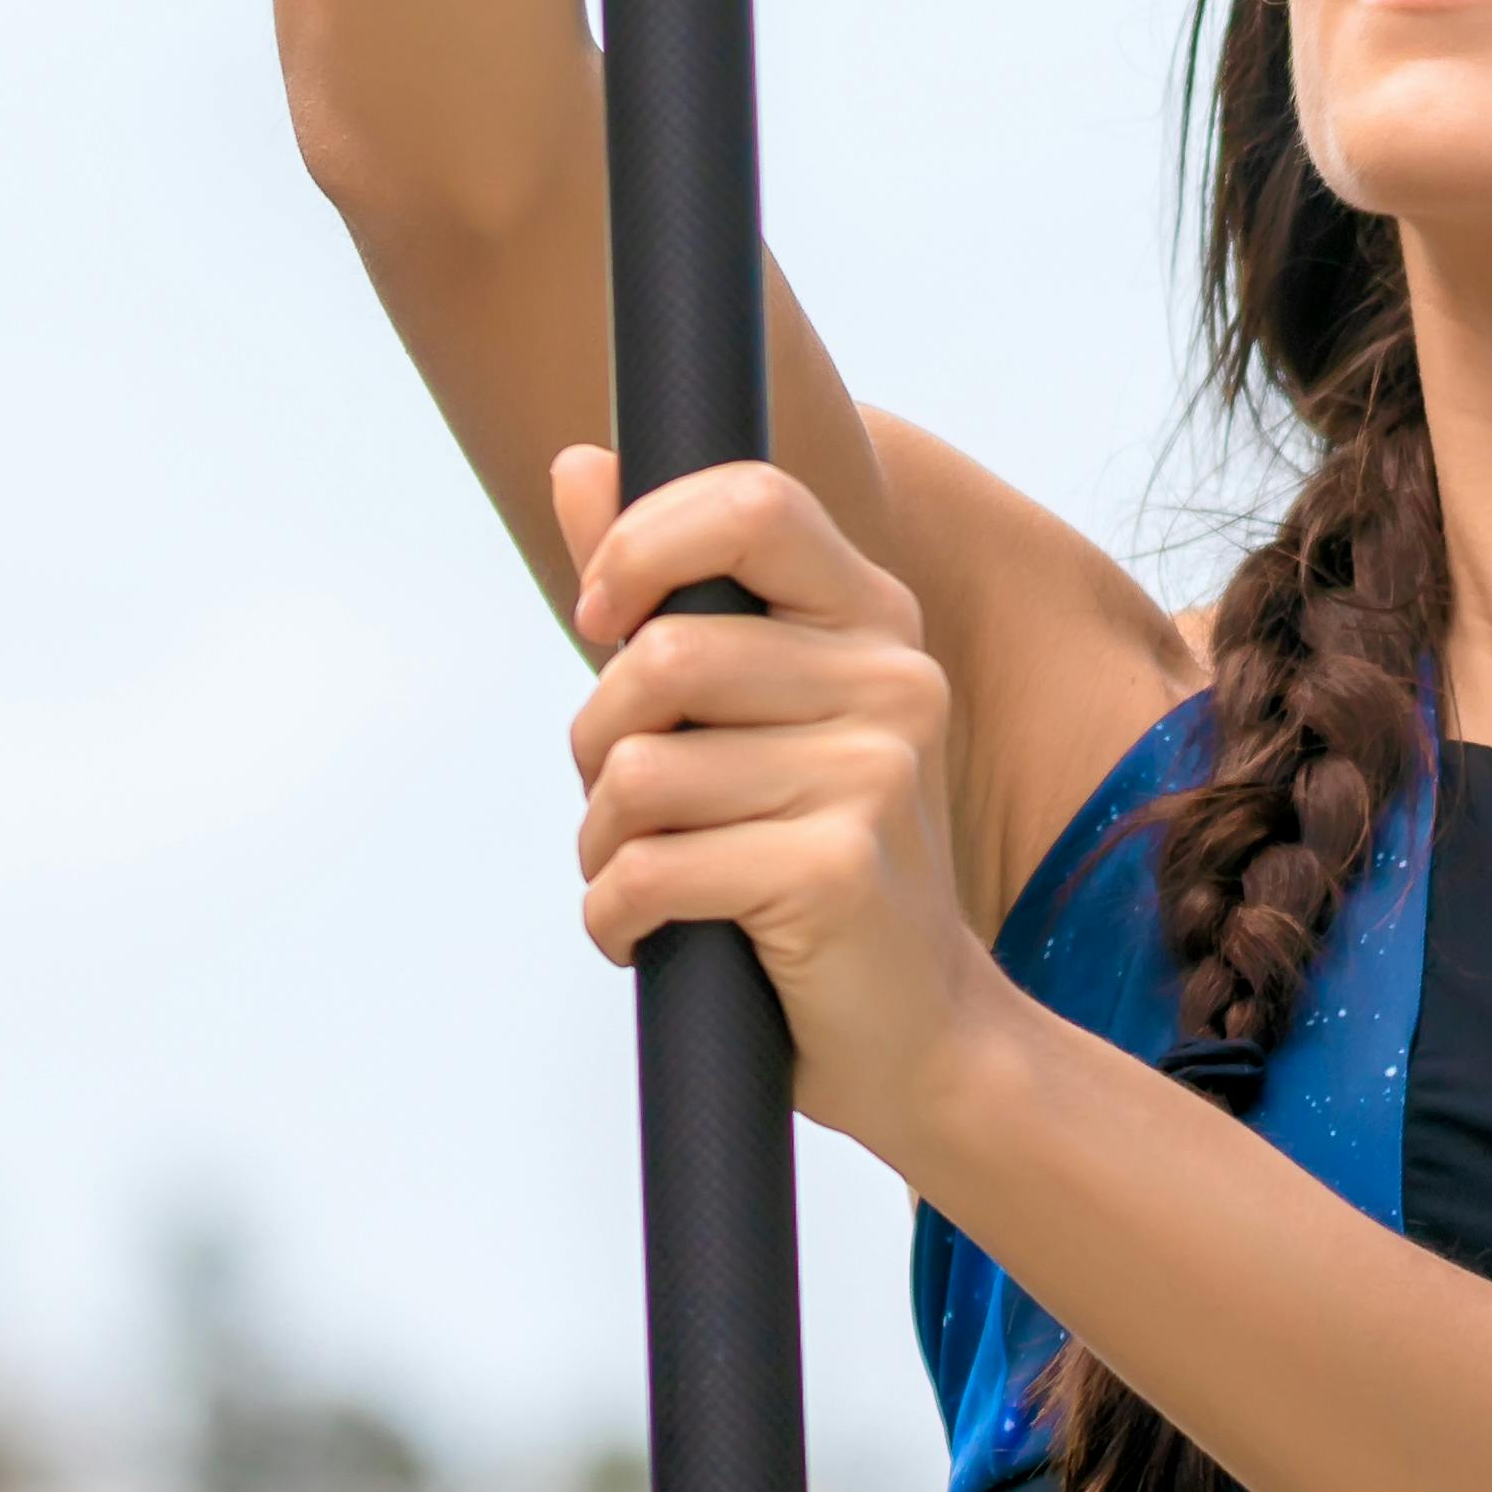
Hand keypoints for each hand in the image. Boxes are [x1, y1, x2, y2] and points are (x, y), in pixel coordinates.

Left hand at [557, 451, 988, 1171]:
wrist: (917, 1030)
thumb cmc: (816, 861)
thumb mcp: (750, 715)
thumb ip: (663, 590)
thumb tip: (574, 461)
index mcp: (875, 616)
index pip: (753, 504)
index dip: (645, 541)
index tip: (599, 614)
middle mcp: (893, 677)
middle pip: (663, 659)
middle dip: (596, 743)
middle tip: (622, 805)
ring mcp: (875, 774)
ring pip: (639, 775)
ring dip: (601, 846)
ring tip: (644, 879)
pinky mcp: (838, 869)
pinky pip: (650, 871)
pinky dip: (613, 916)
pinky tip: (647, 936)